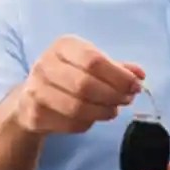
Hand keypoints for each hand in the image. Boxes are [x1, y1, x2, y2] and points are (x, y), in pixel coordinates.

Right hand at [13, 35, 144, 134]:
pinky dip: (89, 123)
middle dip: (113, 95)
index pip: (93, 59)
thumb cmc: (68, 76)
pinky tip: (93, 117)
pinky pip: (71, 124)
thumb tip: (139, 75)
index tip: (135, 86)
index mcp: (63, 46)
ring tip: (113, 109)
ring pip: (78, 107)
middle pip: (85, 84)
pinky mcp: (34, 114)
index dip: (118, 76)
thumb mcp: (91, 65)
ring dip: (103, 111)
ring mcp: (36, 90)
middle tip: (127, 99)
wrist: (30, 99)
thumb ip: (116, 68)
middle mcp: (45, 64)